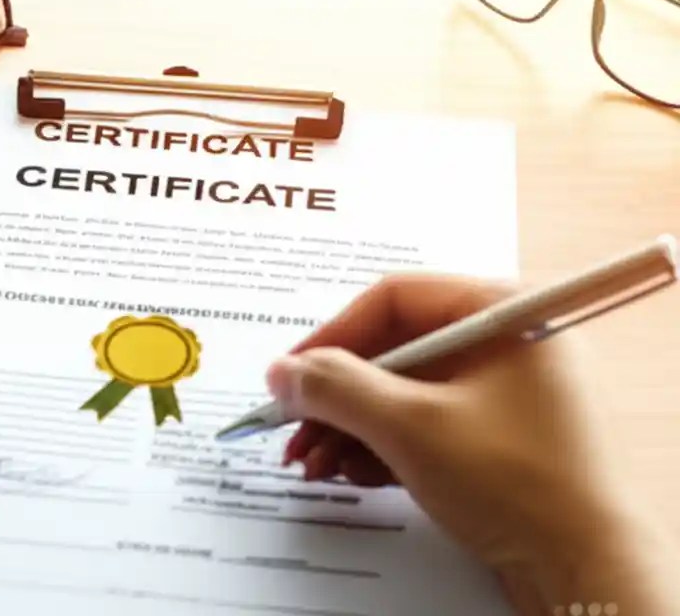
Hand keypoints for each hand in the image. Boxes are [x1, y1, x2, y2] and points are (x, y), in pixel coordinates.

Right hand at [266, 274, 679, 615]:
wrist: (585, 568)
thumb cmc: (520, 485)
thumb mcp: (411, 426)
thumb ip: (337, 389)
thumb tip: (282, 372)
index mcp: (501, 313)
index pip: (395, 299)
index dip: (333, 335)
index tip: (291, 374)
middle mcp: (503, 343)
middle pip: (393, 350)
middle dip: (335, 396)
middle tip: (293, 428)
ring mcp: (501, 393)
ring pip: (401, 393)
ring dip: (349, 427)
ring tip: (312, 463)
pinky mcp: (493, 439)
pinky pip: (422, 426)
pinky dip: (381, 447)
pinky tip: (349, 473)